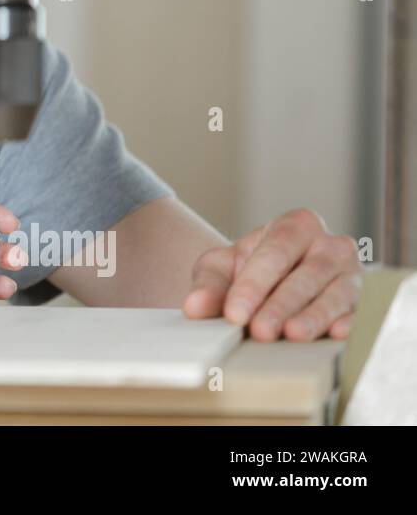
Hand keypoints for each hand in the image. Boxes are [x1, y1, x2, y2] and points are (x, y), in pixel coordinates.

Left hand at [183, 208, 361, 340]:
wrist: (279, 280)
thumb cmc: (251, 270)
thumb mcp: (222, 268)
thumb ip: (208, 284)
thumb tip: (194, 306)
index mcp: (296, 225)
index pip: (274, 254)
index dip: (253, 285)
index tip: (234, 314)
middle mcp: (331, 244)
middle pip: (306, 274)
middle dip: (280, 305)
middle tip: (260, 331)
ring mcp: (354, 272)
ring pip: (336, 294)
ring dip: (313, 316)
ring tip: (292, 335)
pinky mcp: (367, 300)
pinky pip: (362, 311)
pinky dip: (351, 323)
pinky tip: (336, 335)